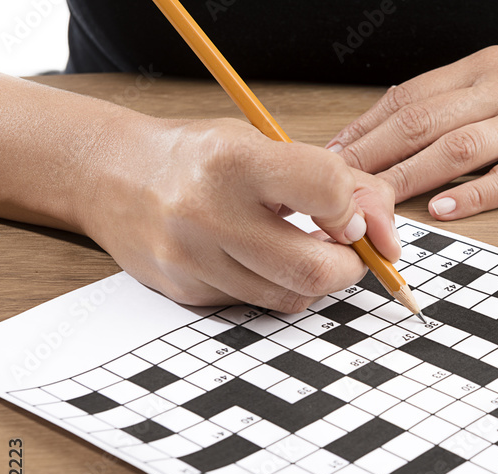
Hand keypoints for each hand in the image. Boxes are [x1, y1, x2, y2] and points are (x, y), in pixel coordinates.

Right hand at [82, 117, 398, 312]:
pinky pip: (257, 305)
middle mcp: (208, 212)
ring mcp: (193, 259)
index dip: (357, 211)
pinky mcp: (185, 291)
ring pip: (292, 297)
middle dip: (351, 268)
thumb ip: (338, 181)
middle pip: (316, 269)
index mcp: (235, 160)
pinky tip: (257, 259)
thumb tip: (387, 233)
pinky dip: (274, 287)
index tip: (353, 217)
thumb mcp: (266, 144)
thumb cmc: (199, 155)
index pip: (328, 191)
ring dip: (315, 281)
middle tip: (347, 252)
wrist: (110, 174)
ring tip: (299, 249)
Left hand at [327, 44, 497, 219]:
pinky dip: (477, 193)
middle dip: (370, 155)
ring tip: (373, 204)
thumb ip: (471, 101)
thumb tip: (415, 130)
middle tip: (332, 186)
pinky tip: (447, 209)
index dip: (365, 128)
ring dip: (409, 176)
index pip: (410, 97)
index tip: (331, 157)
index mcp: (488, 68)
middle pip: (421, 120)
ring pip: (458, 146)